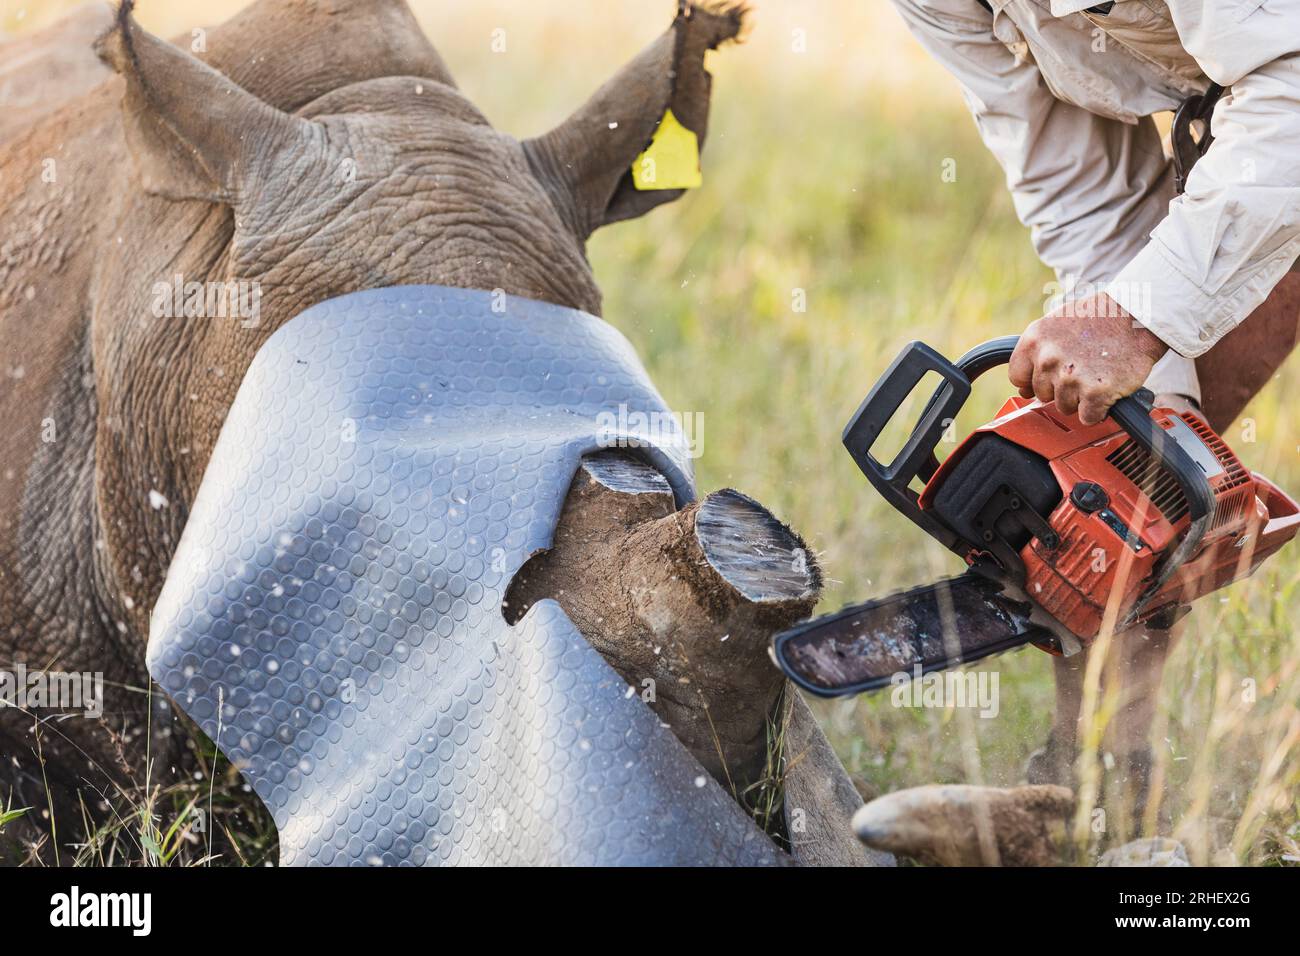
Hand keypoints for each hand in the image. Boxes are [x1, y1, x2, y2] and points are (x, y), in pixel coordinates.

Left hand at [1009, 293, 1167, 424]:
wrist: (1138, 316)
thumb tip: (1023, 389)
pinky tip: (1107, 390)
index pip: (1018, 377)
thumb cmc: (1099, 318)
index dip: (1034, 381)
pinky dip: (1099, 410)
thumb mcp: (1056, 324)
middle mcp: (1048, 359)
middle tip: (1082, 369)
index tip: (1049, 378)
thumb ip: (1036, 353)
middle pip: (1042, 394)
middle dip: (1060, 388)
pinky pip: (1088, 417)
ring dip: (1081, 398)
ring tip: (1096, 375)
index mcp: (1034, 340)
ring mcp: (1070, 377)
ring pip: (1064, 407)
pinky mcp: (1095, 394)